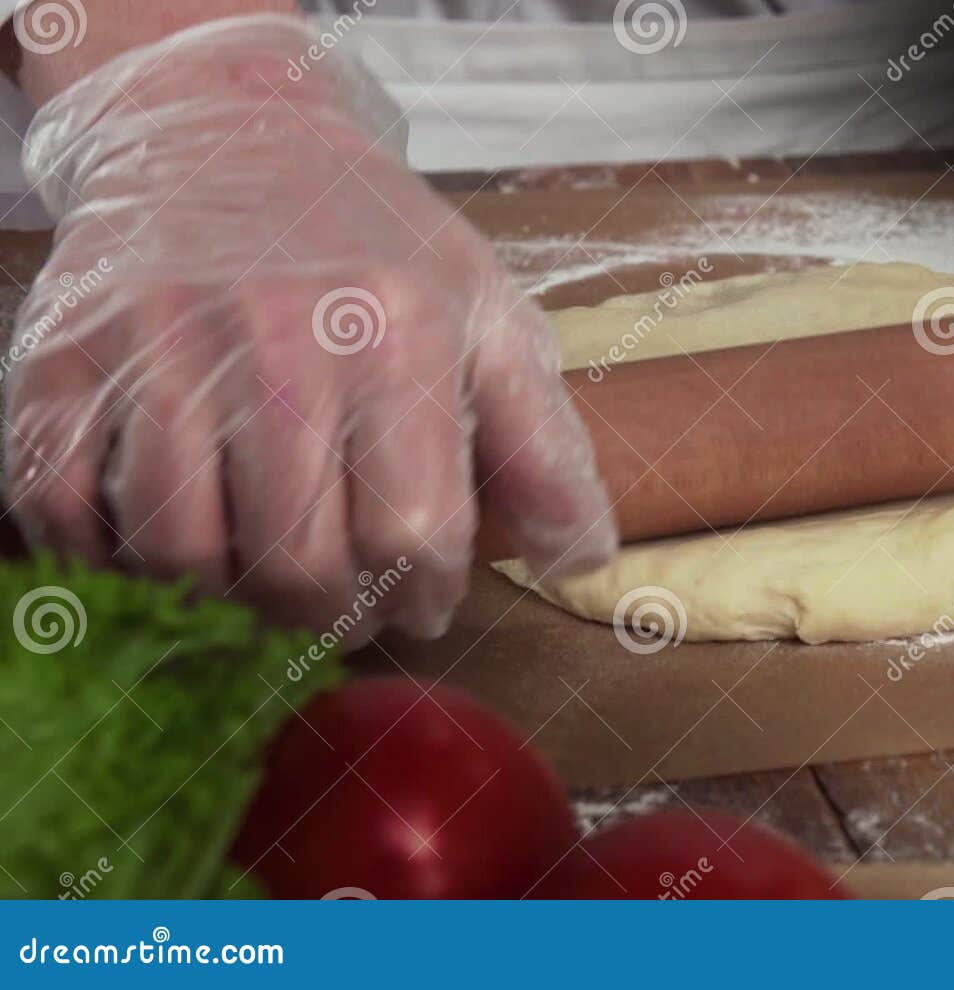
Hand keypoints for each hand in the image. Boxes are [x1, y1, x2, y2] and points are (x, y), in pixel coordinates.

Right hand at [3, 15, 616, 638]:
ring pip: (182, 551)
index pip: (416, 531)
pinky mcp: (63, 354)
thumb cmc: (374, 245)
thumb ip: (541, 442)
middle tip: (341, 610)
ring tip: (261, 580)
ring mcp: (159, 344)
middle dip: (330, 616)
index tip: (421, 603)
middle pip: (298, 560)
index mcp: (398, 332)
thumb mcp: (488, 317)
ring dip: (225, 598)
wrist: (226, 134)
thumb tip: (582, 558)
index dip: (424, 596)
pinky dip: (104, 556)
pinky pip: (63, 506)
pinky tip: (160, 545)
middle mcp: (277, 336)